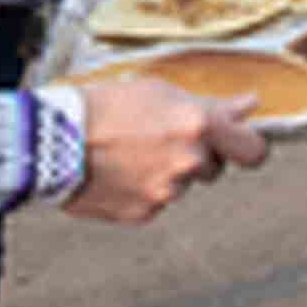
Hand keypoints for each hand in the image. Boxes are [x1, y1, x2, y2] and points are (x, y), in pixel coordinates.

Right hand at [65, 72, 265, 222]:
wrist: (52, 141)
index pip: (254, 150)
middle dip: (198, 157)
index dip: (249, 146)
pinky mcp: (144, 214)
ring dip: (166, 173)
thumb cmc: (104, 107)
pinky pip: (155, 202)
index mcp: (199, 126)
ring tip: (130, 153)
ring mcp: (167, 192)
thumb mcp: (160, 92)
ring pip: (181, 185)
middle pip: (214, 168)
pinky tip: (119, 172)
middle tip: (164, 140)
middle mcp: (189, 162)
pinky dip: (142, 190)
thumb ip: (211, 105)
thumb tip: (249, 106)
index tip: (242, 143)